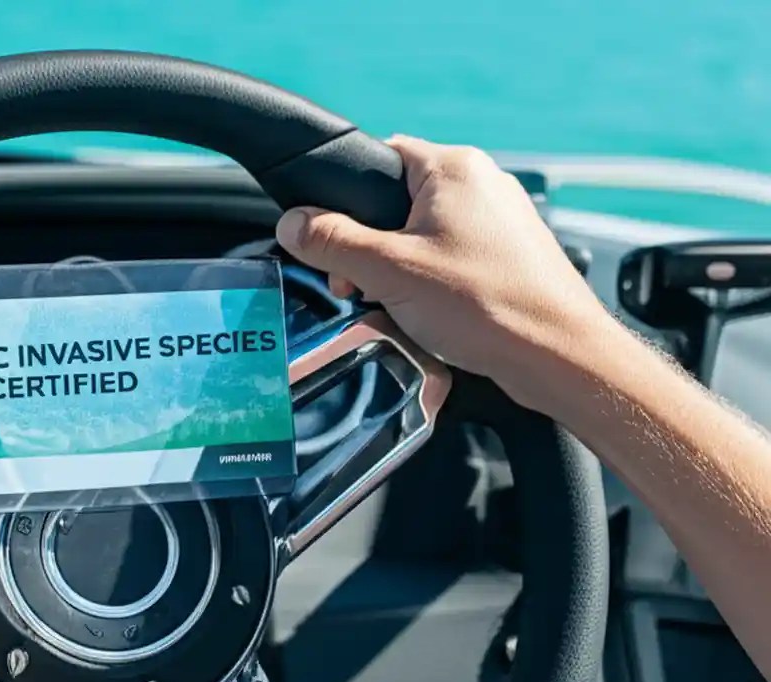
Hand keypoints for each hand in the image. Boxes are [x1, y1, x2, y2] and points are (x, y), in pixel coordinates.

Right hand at [275, 135, 615, 409]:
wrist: (559, 355)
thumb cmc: (487, 306)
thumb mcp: (388, 271)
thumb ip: (332, 242)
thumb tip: (292, 224)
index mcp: (455, 168)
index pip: (380, 156)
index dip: (347, 198)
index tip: (333, 239)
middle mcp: (484, 183)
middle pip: (398, 200)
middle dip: (370, 245)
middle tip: (362, 284)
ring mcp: (503, 219)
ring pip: (425, 233)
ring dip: (400, 268)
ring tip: (400, 304)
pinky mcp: (512, 254)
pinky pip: (453, 257)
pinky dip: (433, 283)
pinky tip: (433, 315)